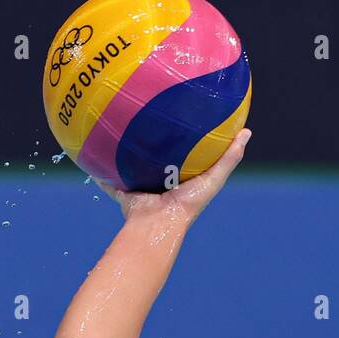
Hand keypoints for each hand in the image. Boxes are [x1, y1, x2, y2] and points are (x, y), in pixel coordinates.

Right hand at [93, 129, 251, 226]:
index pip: (184, 154)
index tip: (183, 114)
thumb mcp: (214, 178)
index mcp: (181, 179)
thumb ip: (229, 158)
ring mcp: (140, 186)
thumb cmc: (188, 202)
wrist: (158, 223)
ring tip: (119, 125)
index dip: (184, 137)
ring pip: (132, 164)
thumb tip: (246, 132)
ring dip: (126, 150)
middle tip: (148, 114)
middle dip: (152, 140)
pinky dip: (99, 167)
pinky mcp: (123, 190)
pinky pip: (108, 177)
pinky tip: (92, 148)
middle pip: (156, 156)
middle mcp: (160, 181)